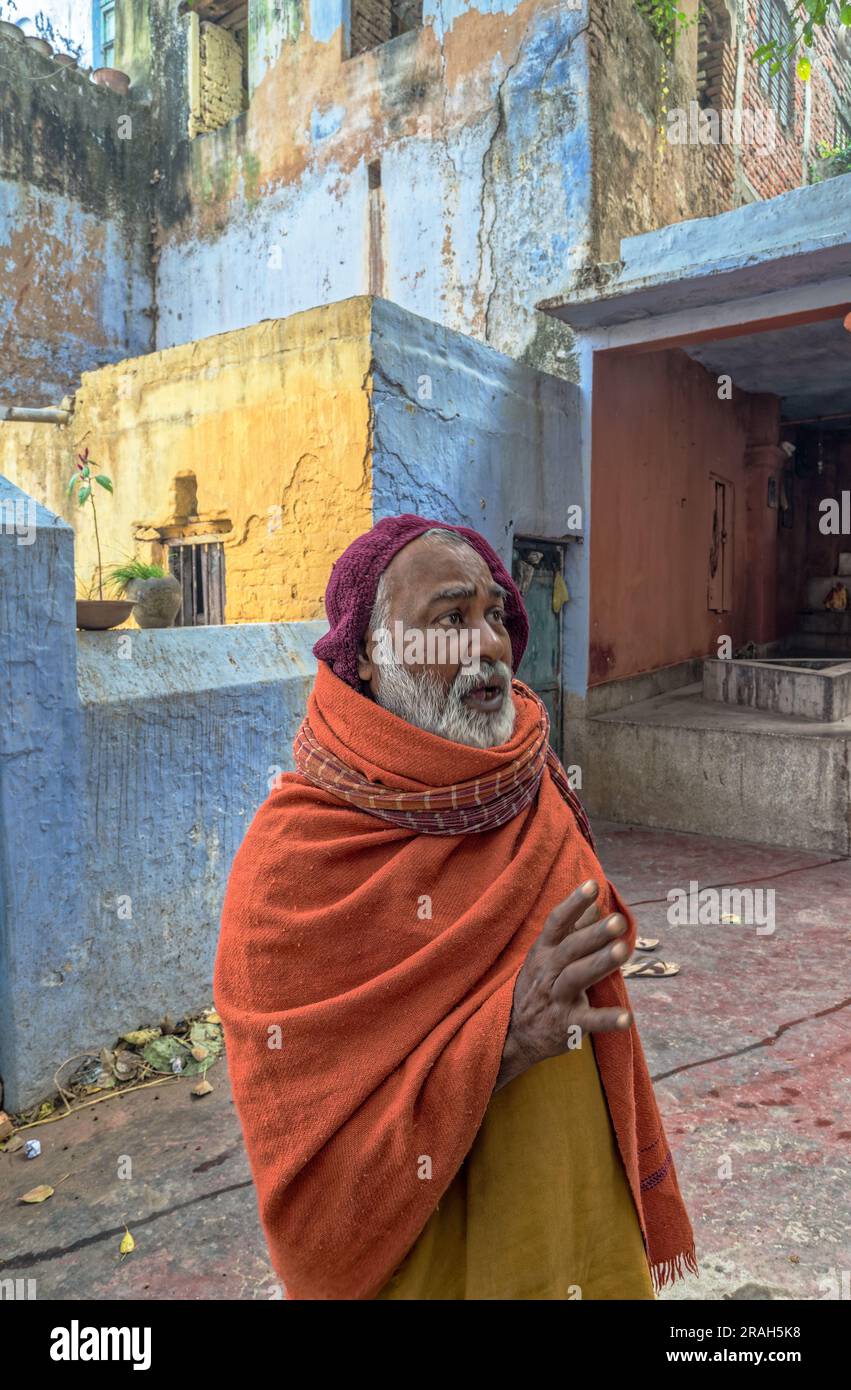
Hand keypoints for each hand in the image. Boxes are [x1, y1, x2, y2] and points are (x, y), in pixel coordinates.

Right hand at [494, 880, 631, 1091]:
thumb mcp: (546, 956)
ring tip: (624, 951)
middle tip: (618, 921)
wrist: (513, 1035)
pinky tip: (627, 1017)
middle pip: (571, 948)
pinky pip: (587, 1022)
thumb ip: (572, 932)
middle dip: (594, 934)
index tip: (593, 885)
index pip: (557, 922)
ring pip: (576, 977)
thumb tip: (595, 905)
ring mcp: (556, 998)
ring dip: (600, 964)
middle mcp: (548, 971)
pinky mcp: (567, 1025)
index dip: (573, 903)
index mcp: (544, 951)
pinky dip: (607, 1020)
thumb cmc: (538, 986)